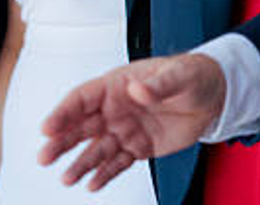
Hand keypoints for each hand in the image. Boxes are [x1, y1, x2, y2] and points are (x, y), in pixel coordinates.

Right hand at [39, 53, 225, 190]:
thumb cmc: (193, 76)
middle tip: (45, 156)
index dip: (64, 112)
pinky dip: (105, 174)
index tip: (48, 127)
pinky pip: (117, 163)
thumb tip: (138, 90)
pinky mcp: (138, 148)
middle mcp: (116, 109)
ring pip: (96, 149)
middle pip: (81, 126)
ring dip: (80, 163)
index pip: (83, 98)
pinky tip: (93, 183)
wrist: (213, 97)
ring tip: (67, 178)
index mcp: (118, 84)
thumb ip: (158, 84)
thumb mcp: (179, 75)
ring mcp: (125, 129)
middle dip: (61, 141)